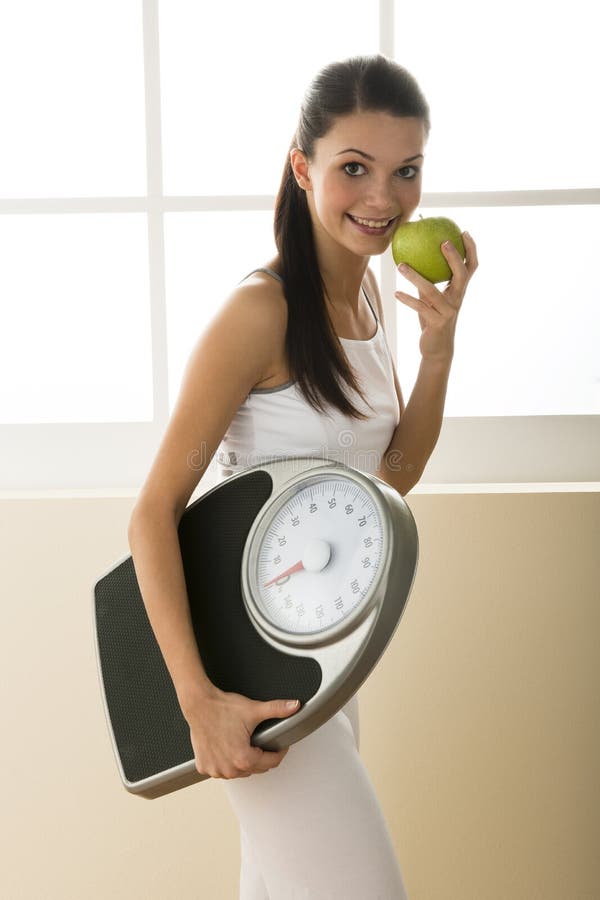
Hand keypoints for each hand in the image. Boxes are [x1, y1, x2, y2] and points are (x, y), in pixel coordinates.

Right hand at [183, 683, 299, 778]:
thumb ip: (277, 709)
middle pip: (255, 768)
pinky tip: (226, 748)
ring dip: (243, 761)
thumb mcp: (253, 709)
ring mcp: (215, 770)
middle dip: (260, 756)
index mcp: (243, 759)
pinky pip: (221, 769)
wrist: (198, 704)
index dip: (278, 751)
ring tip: (242, 743)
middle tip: (258, 739)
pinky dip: (226, 761)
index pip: (271, 762)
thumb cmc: (221, 708)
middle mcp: (228, 769)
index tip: (278, 744)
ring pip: (239, 771)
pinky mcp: (204, 767)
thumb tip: (294, 706)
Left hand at [395, 232, 477, 363]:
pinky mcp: (437, 323)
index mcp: (459, 291)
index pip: (471, 267)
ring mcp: (449, 312)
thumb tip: (414, 257)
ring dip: (415, 277)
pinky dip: (408, 300)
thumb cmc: (433, 319)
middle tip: (441, 242)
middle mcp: (457, 299)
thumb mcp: (431, 298)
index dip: (470, 250)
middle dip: (453, 257)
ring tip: (400, 266)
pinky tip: (396, 293)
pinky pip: (421, 308)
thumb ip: (428, 280)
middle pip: (461, 274)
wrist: (437, 348)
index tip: (463, 232)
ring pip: (432, 291)